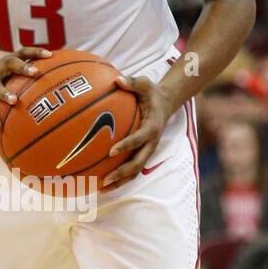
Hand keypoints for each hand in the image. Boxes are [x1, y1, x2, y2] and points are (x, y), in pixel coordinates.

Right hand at [0, 46, 51, 124]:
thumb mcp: (9, 76)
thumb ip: (26, 77)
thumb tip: (56, 84)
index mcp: (7, 63)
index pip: (22, 52)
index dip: (35, 52)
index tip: (50, 55)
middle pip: (10, 63)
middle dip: (22, 67)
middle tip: (35, 72)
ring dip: (5, 93)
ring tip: (14, 100)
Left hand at [101, 75, 174, 189]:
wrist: (166, 103)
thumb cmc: (151, 92)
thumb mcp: (145, 83)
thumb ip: (132, 82)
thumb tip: (117, 79)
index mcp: (152, 128)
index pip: (139, 139)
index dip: (127, 146)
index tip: (111, 151)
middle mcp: (151, 143)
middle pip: (138, 164)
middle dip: (122, 174)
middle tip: (105, 180)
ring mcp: (147, 151)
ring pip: (135, 171)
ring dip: (120, 182)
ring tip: (101, 189)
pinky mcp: (143, 154)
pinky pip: (131, 169)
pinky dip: (119, 178)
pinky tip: (101, 183)